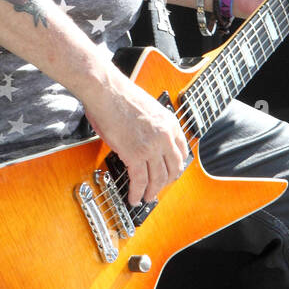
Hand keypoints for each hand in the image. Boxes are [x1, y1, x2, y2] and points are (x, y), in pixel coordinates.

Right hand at [82, 69, 190, 207]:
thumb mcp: (149, 109)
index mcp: (170, 123)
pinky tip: (134, 197)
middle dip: (166, 182)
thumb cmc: (120, 96)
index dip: (176, 166)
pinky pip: (139, 180)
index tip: (171, 173)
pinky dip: (137, 192)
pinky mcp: (135, 155)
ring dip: (152, 192)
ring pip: (158, 178)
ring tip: (146, 197)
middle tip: (159, 188)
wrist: (106, 91)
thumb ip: (154, 126)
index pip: (182, 151)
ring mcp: (152, 147)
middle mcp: (165, 136)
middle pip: (173, 169)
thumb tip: (147, 141)